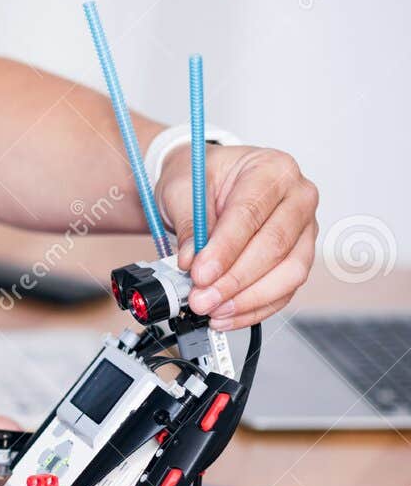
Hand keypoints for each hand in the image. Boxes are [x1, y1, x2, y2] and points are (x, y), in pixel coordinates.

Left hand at [155, 143, 318, 329]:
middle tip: (200, 299)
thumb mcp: (182, 188)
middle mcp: (298, 198)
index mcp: (272, 170)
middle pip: (275, 246)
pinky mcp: (298, 257)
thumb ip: (189, 223)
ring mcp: (303, 229)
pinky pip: (284, 290)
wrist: (208, 182)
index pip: (251, 214)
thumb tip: (191, 261)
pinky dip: (254, 308)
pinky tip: (226, 316)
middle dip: (234, 280)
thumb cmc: (201, 177)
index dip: (225, 249)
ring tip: (212, 311)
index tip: (199, 273)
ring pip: (289, 273)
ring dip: (248, 299)